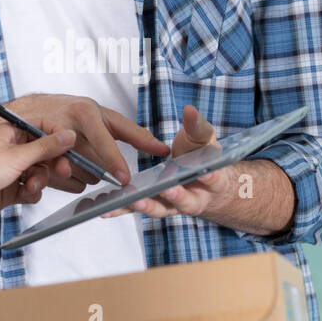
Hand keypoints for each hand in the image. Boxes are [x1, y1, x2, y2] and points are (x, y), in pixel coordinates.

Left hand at [0, 123, 76, 224]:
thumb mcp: (17, 156)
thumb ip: (46, 147)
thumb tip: (68, 135)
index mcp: (10, 132)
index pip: (42, 128)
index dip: (57, 137)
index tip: (71, 147)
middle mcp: (11, 149)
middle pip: (43, 153)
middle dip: (53, 163)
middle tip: (63, 170)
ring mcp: (10, 169)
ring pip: (39, 172)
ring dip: (39, 180)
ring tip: (30, 186)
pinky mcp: (9, 188)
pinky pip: (31, 189)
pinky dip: (31, 192)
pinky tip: (24, 194)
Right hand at [9, 93, 169, 193]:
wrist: (26, 111)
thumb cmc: (68, 114)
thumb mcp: (102, 117)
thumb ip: (134, 134)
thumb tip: (163, 150)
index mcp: (90, 111)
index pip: (107, 137)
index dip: (115, 160)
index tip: (124, 178)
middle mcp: (71, 119)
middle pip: (93, 164)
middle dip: (97, 170)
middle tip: (91, 162)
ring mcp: (51, 134)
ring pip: (78, 173)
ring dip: (79, 175)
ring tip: (71, 160)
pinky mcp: (36, 149)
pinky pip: (58, 177)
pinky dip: (62, 180)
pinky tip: (57, 168)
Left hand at [101, 105, 233, 219]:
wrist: (196, 176)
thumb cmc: (200, 155)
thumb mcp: (202, 138)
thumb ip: (196, 126)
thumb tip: (190, 110)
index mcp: (212, 182)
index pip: (214, 180)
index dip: (211, 176)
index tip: (206, 172)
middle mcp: (193, 199)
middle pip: (187, 202)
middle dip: (177, 196)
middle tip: (168, 190)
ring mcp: (171, 205)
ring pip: (159, 208)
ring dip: (146, 205)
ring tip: (133, 199)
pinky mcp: (150, 205)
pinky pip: (136, 209)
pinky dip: (122, 209)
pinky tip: (107, 209)